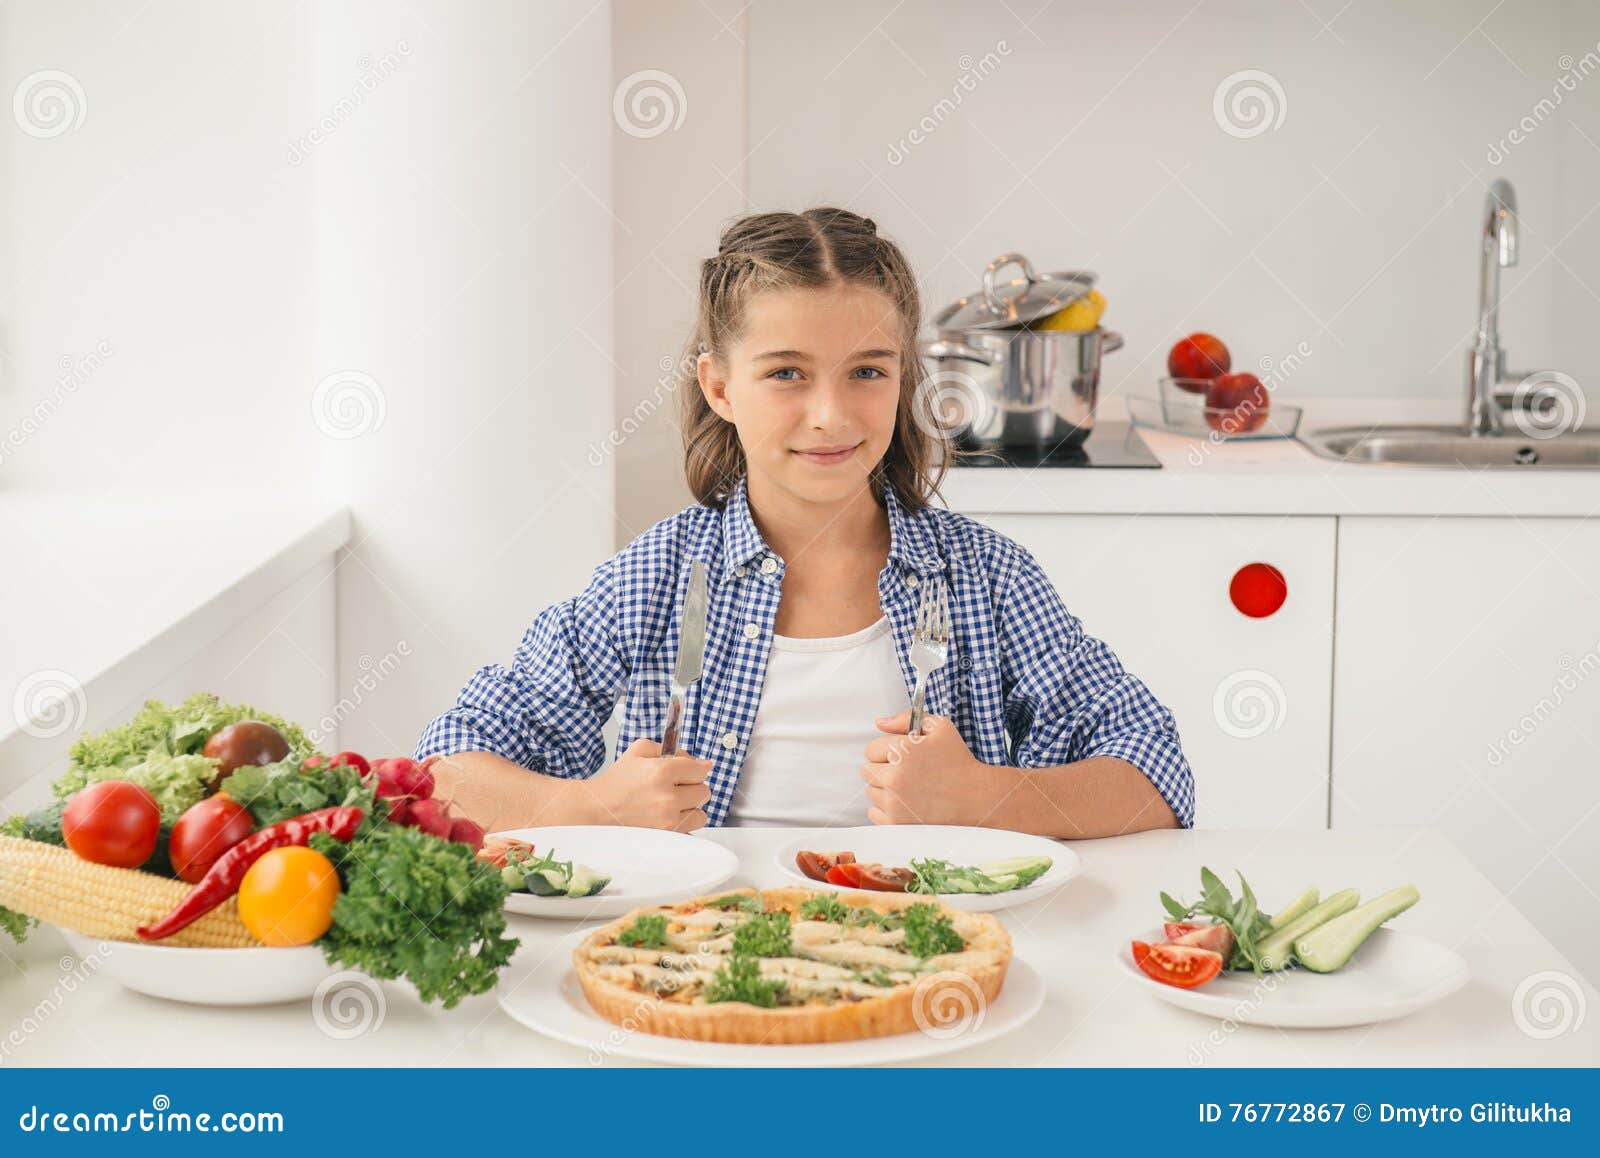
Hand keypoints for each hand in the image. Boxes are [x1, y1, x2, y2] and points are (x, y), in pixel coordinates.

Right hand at [580, 738, 710, 830]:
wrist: (596, 811)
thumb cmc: (617, 782)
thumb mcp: (639, 751)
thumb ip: (671, 749)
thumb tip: (703, 763)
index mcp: (661, 771)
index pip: (700, 770)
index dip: (693, 769)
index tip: (686, 772)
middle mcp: (667, 797)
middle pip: (704, 792)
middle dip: (691, 788)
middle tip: (673, 788)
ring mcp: (667, 821)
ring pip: (701, 815)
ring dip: (689, 810)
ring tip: (670, 806)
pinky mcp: (665, 838)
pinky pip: (689, 833)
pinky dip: (682, 827)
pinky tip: (666, 820)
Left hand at [860, 711, 1008, 825]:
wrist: (976, 798)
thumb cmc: (958, 761)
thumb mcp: (940, 727)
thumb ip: (906, 718)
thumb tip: (879, 723)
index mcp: (902, 751)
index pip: (871, 749)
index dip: (886, 750)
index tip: (901, 756)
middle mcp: (894, 777)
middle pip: (866, 770)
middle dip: (882, 768)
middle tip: (905, 772)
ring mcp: (894, 802)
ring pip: (871, 791)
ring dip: (884, 788)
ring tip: (909, 788)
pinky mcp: (896, 822)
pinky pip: (874, 812)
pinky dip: (886, 808)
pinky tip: (906, 803)